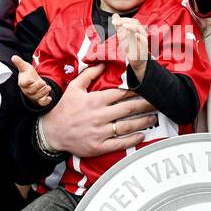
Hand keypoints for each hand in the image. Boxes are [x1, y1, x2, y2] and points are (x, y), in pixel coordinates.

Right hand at [12, 54, 53, 106]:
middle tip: (43, 83)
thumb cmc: (28, 74)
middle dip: (38, 87)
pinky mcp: (39, 99)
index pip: (24, 84)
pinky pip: (41, 103)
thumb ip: (19, 62)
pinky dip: (45, 102)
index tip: (31, 79)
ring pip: (37, 97)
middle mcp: (27, 90)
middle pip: (31, 91)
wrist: (33, 82)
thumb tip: (13, 57)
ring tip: (48, 87)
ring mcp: (33, 95)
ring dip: (43, 93)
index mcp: (23, 83)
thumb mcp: (24, 67)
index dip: (27, 82)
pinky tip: (50, 98)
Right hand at [39, 63, 157, 156]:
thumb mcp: (74, 88)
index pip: (120, 94)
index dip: (136, 91)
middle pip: (128, 109)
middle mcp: (99, 116)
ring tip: (154, 117)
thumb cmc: (64, 109)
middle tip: (158, 102)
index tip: (147, 88)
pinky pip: (119, 143)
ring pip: (126, 126)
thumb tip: (103, 64)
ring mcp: (99, 132)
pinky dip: (132, 139)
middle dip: (145, 105)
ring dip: (143, 121)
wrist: (52, 133)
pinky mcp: (99, 146)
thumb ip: (89, 75)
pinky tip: (142, 135)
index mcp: (94, 101)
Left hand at [113, 14, 148, 80]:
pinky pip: (144, 40)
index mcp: (136, 29)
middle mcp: (140, 32)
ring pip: (140, 30)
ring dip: (131, 27)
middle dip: (126, 21)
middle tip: (117, 23)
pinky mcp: (144, 47)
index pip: (132, 20)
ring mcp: (143, 39)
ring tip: (124, 26)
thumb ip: (118, 26)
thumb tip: (114, 15)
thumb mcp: (122, 36)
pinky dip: (140, 37)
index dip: (124, 19)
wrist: (135, 60)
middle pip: (136, 23)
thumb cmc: (130, 47)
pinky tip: (135, 34)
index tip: (114, 21)